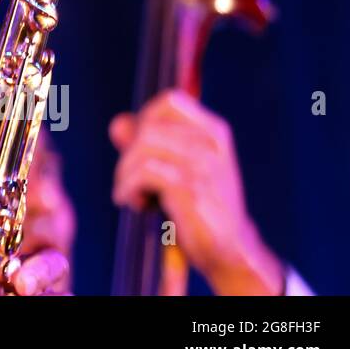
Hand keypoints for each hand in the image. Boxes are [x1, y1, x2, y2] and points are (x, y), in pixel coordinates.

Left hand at [110, 90, 283, 295]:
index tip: (140, 147)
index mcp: (213, 132)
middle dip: (129, 153)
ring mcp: (203, 166)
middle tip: (131, 179)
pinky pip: (144, 173)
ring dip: (125, 172)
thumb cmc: (200, 204)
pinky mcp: (191, 190)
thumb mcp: (176, 168)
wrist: (232, 248)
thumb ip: (146, 143)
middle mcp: (211, 144)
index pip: (170, 101)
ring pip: (143, 148)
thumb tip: (117, 124)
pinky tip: (134, 202)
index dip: (145, 119)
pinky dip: (128, 187)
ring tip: (132, 193)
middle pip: (149, 127)